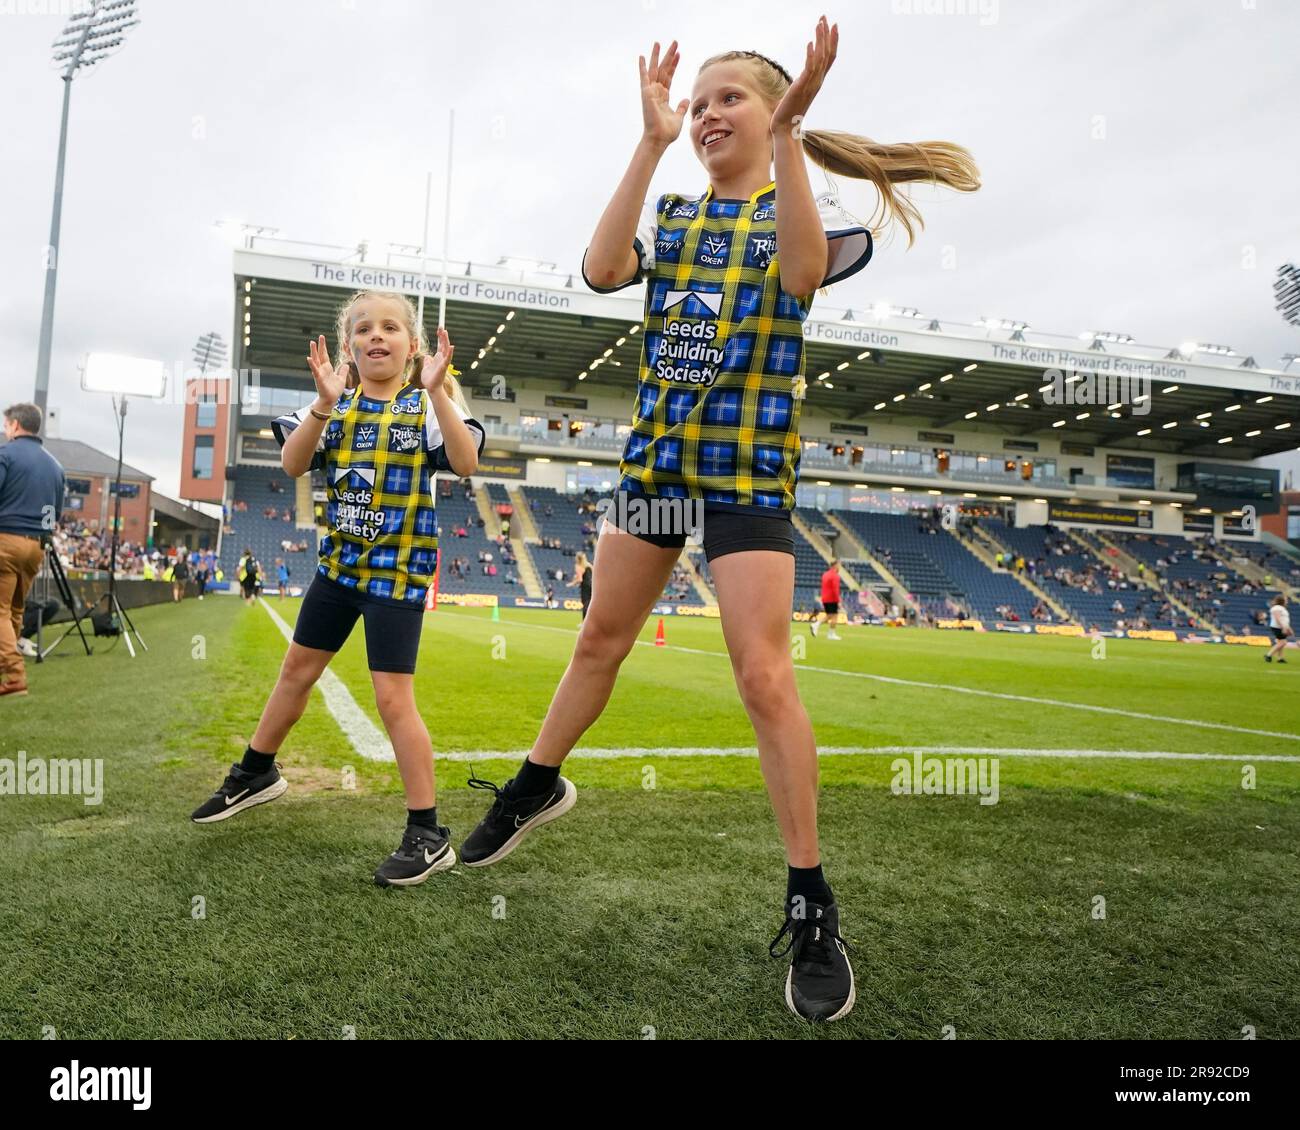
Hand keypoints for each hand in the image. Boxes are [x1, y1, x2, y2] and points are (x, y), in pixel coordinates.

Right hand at [307, 335, 345, 405]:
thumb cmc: (334, 390)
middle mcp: (322, 369)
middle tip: (320, 336)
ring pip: (316, 360)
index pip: (324, 354)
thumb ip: (343, 371)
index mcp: (327, 368)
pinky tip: (309, 358)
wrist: (330, 399)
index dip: (323, 346)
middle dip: (319, 346)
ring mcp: (320, 373)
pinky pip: (315, 370)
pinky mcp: (319, 378)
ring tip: (312, 343)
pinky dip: (312, 364)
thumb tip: (346, 364)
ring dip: (313, 351)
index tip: (322, 337)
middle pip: (320, 355)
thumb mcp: (341, 379)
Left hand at [419, 327, 454, 393]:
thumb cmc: (429, 378)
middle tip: (441, 327)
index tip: (440, 329)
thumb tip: (427, 356)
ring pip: (446, 349)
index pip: (440, 345)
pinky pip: (447, 358)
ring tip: (445, 332)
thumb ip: (427, 361)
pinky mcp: (443, 367)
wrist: (431, 387)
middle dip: (443, 336)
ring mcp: (443, 362)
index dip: (440, 337)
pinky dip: (449, 352)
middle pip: (443, 344)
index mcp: (438, 357)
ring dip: (446, 340)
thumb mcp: (426, 367)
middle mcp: (442, 358)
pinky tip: (451, 346)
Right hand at [640, 40, 687, 149]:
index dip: (674, 65)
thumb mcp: (678, 117)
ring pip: (654, 69)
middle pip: (663, 69)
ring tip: (658, 42)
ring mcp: (650, 92)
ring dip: (657, 56)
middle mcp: (656, 92)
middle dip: (668, 55)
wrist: (659, 139)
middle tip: (674, 42)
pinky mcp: (646, 94)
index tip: (679, 54)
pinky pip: (644, 78)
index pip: (669, 76)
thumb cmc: (666, 132)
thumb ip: (681, 107)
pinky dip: (642, 67)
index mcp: (663, 96)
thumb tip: (685, 99)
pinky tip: (642, 57)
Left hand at [771, 16, 837, 135]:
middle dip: (827, 34)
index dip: (833, 41)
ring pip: (820, 58)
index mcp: (817, 81)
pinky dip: (810, 55)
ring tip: (820, 23)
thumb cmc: (789, 111)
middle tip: (825, 17)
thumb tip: (800, 77)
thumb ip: (802, 82)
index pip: (829, 58)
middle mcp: (817, 81)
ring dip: (820, 39)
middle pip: (827, 54)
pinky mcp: (801, 87)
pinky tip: (809, 43)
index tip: (833, 26)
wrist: (785, 128)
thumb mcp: (798, 92)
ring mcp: (810, 84)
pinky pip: (809, 68)